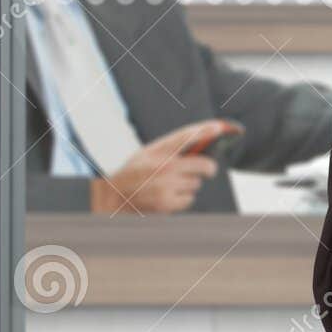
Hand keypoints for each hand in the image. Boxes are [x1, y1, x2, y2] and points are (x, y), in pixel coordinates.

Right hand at [89, 120, 225, 214]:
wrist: (111, 198)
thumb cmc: (132, 174)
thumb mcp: (146, 153)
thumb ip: (170, 148)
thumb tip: (199, 145)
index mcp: (157, 150)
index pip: (186, 136)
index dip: (205, 130)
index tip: (219, 127)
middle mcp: (163, 166)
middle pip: (204, 164)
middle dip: (208, 168)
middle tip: (208, 170)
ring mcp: (166, 185)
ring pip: (196, 183)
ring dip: (189, 185)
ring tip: (170, 185)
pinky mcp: (166, 203)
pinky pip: (189, 199)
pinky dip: (182, 199)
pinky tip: (167, 197)